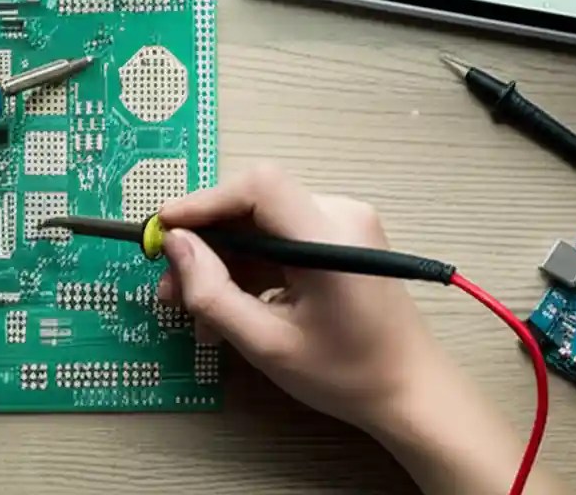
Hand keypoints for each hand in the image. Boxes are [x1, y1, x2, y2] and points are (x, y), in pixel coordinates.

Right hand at [157, 164, 444, 430]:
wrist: (411, 390)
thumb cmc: (347, 375)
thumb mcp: (268, 344)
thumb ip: (214, 293)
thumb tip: (174, 245)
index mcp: (329, 238)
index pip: (258, 186)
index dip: (205, 201)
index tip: (164, 229)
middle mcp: (340, 215)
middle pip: (254, 203)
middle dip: (206, 241)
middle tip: (170, 286)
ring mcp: (343, 223)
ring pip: (262, 223)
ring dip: (224, 259)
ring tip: (197, 309)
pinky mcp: (339, 237)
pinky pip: (280, 237)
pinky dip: (249, 265)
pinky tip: (230, 304)